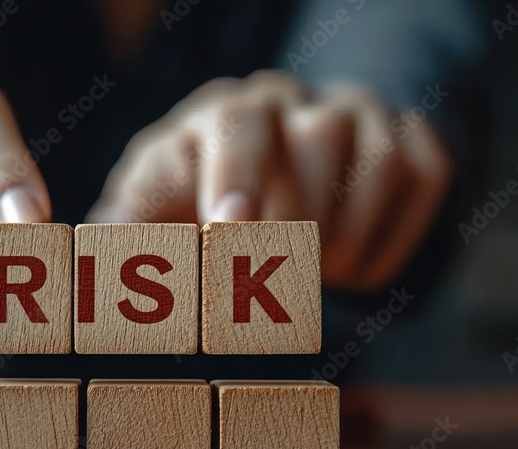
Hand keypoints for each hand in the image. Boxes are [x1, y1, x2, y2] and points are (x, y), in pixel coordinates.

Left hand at [87, 70, 451, 290]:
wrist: (280, 175)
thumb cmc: (200, 198)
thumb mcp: (156, 205)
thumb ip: (128, 226)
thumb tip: (92, 254)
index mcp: (225, 114)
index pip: (236, 125)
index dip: (237, 175)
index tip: (230, 230)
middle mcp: (296, 102)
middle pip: (316, 137)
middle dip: (300, 218)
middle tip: (282, 275)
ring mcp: (361, 115)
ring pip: (377, 157)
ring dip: (345, 236)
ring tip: (312, 277)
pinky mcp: (412, 141)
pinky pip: (425, 176)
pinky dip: (392, 239)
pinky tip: (354, 271)